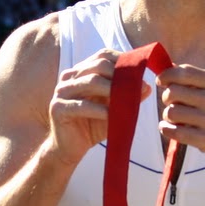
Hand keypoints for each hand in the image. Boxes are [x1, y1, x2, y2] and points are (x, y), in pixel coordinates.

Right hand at [46, 49, 145, 164]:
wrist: (70, 149)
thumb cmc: (92, 126)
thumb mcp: (113, 109)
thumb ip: (127, 97)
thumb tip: (146, 86)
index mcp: (80, 72)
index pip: (101, 55)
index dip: (121, 60)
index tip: (139, 71)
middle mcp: (69, 78)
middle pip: (97, 66)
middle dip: (120, 75)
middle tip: (137, 87)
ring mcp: (61, 92)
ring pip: (90, 82)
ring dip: (112, 90)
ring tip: (127, 100)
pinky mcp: (57, 109)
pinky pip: (82, 105)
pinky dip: (99, 110)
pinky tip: (111, 116)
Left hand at [155, 64, 204, 163]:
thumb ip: (194, 77)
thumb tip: (167, 65)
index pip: (184, 72)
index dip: (166, 75)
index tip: (161, 81)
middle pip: (173, 92)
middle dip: (167, 97)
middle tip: (172, 102)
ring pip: (171, 112)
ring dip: (167, 115)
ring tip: (174, 117)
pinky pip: (174, 131)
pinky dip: (166, 129)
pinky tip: (168, 128)